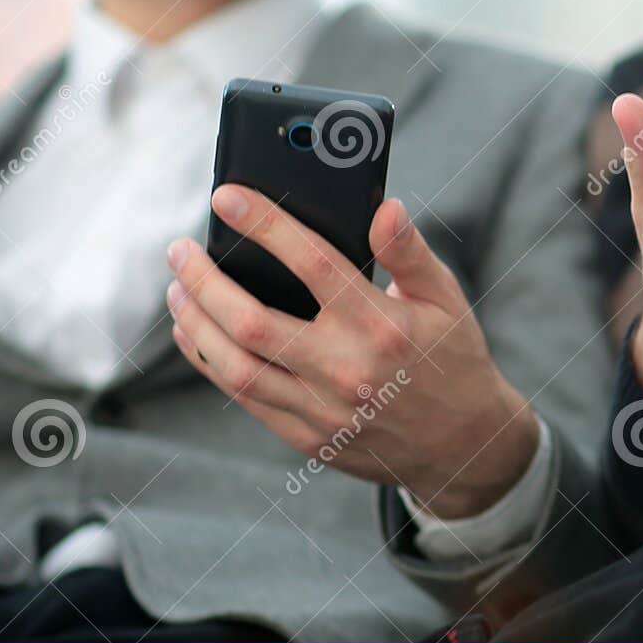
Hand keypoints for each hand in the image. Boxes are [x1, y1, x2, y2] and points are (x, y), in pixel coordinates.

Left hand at [166, 186, 535, 517]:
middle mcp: (348, 369)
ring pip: (235, 366)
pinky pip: (244, 397)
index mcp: (383, 326)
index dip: (264, 224)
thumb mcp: (446, 299)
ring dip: (195, 323)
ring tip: (179, 289)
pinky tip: (195, 334)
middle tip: (180, 250)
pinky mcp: (308, 436)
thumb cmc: (453, 359)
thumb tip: (384, 208)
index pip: (312, 263)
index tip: (226, 197)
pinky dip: (210, 362)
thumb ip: (409, 253)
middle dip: (204, 280)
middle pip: (251, 321)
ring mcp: (323, 409)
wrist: (464, 445)